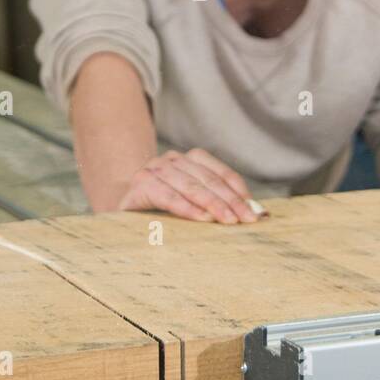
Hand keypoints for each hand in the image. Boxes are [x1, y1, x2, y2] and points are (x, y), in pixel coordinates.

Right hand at [117, 148, 258, 223]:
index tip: (256, 211)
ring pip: (191, 186)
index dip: (239, 191)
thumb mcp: (192, 203)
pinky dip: (187, 208)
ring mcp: (154, 169)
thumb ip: (218, 203)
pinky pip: (168, 196)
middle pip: (208, 180)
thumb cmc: (162, 211)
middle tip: (247, 219)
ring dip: (213, 204)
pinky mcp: (140, 184)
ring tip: (229, 221)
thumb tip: (259, 212)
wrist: (121, 212)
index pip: (220, 172)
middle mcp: (172, 159)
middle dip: (231, 201)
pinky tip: (202, 219)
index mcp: (189, 159)